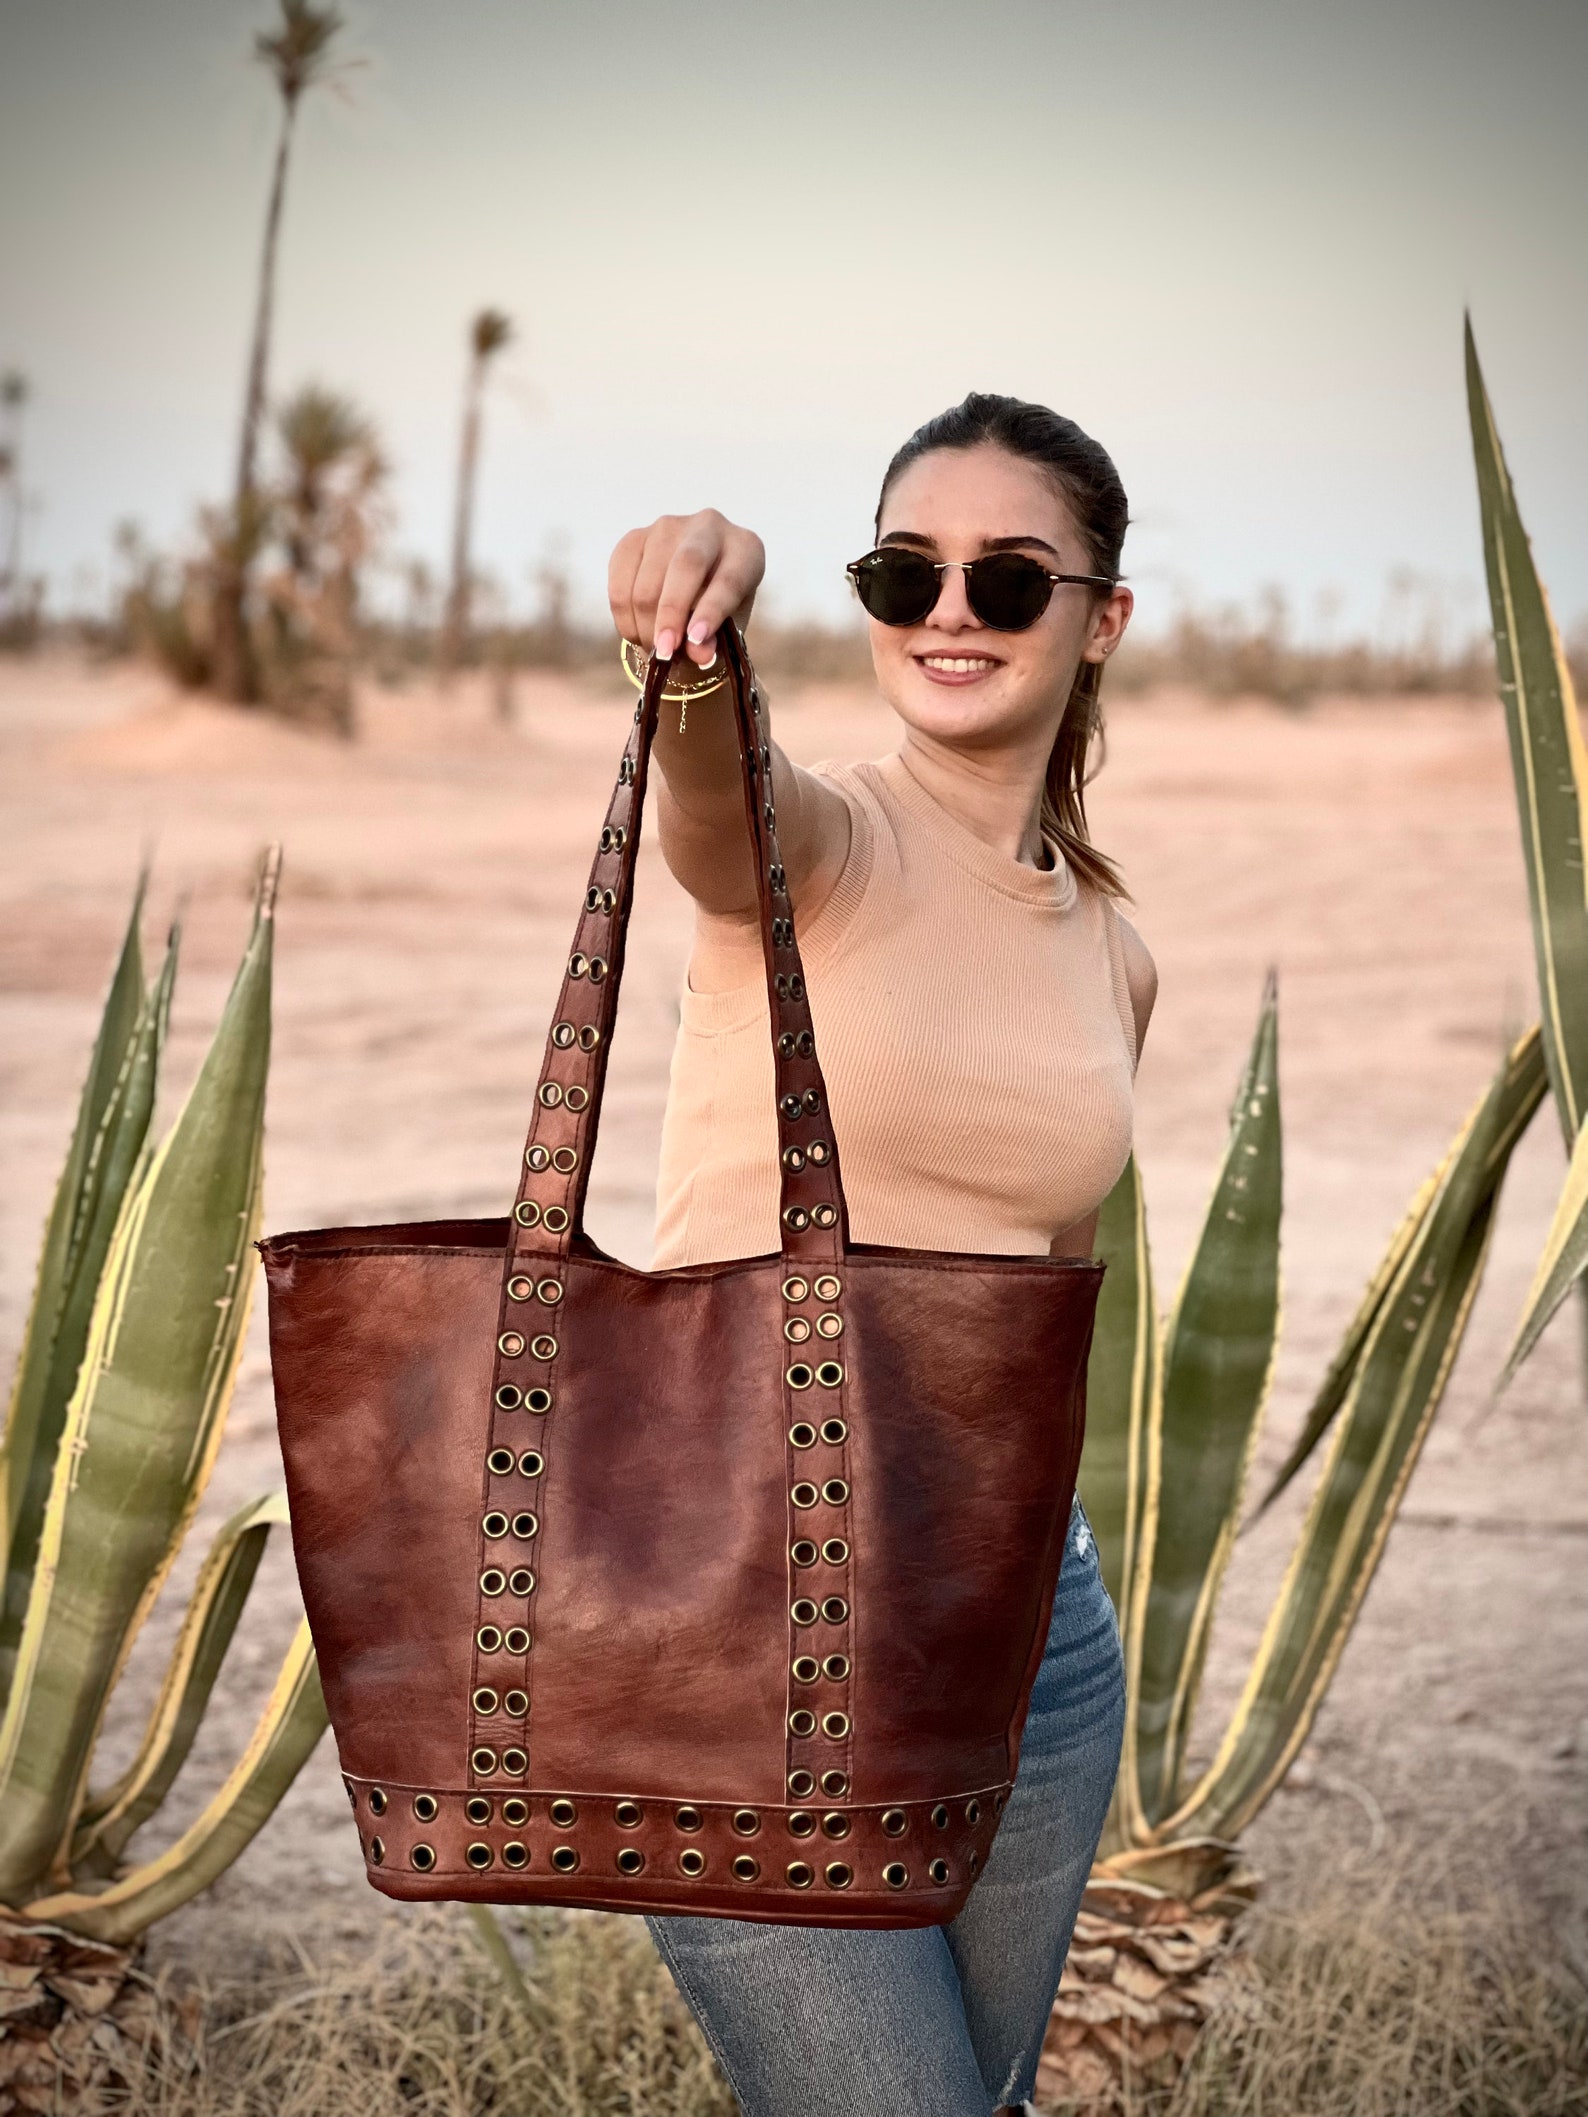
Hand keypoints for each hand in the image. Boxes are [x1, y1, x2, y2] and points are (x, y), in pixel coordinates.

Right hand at [607, 510, 765, 666]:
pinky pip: (620, 582)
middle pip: (686, 567)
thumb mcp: (725, 631)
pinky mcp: (634, 538)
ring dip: (645, 624)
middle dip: (671, 614)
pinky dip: (625, 617)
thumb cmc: (716, 612)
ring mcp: (668, 527)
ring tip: (654, 650)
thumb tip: (699, 655)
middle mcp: (709, 526)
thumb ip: (715, 643)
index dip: (712, 611)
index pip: (730, 579)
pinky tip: (636, 634)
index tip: (696, 640)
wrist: (690, 590)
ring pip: (647, 581)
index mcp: (746, 549)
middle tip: (664, 652)